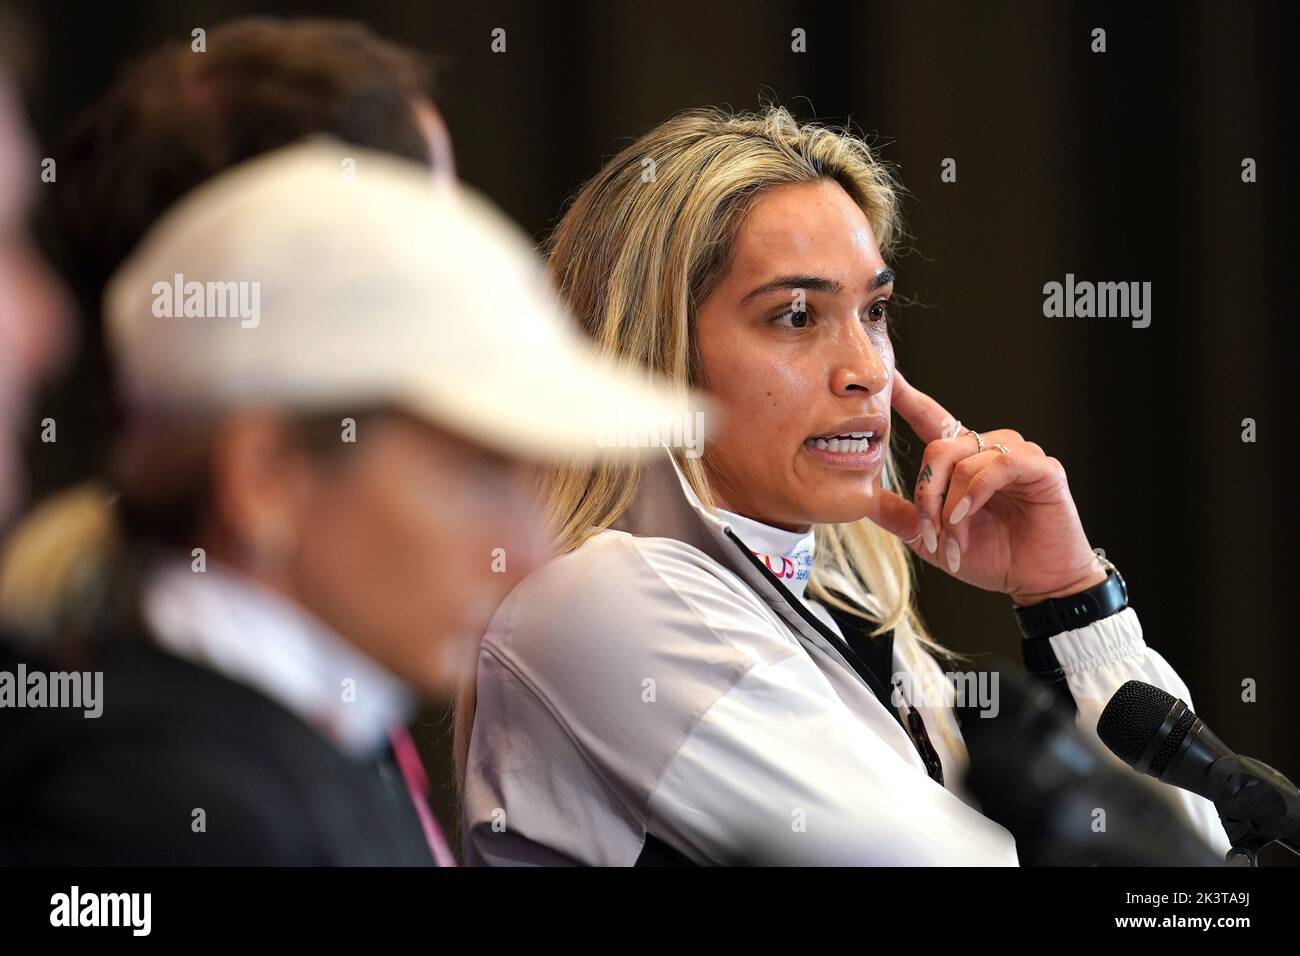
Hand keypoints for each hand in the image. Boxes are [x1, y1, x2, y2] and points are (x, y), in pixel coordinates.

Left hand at [861, 369, 1106, 604]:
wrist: (1036, 582)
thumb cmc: (993, 557)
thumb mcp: (935, 538)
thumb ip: (903, 516)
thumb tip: (863, 500)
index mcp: (964, 460)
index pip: (932, 418)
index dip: (908, 397)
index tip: (886, 377)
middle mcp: (990, 449)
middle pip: (938, 448)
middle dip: (926, 495)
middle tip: (929, 531)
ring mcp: (1018, 455)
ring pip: (964, 462)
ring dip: (950, 506)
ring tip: (953, 539)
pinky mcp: (1042, 468)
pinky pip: (998, 465)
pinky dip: (975, 492)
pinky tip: (964, 515)